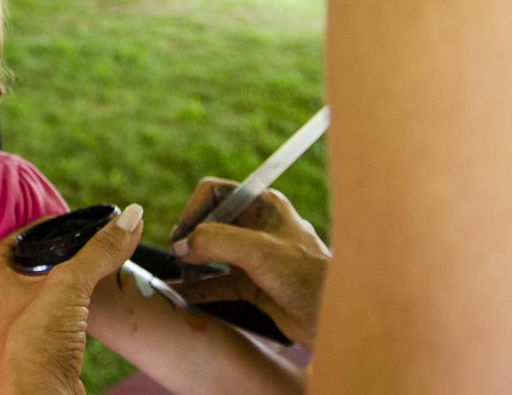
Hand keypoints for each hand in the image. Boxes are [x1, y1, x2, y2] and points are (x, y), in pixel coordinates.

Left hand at [0, 204, 143, 393]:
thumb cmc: (37, 344)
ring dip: (59, 285)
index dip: (33, 229)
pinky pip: (51, 323)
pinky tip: (84, 309)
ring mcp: (18, 334)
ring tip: (85, 271)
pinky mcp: (39, 354)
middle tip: (78, 244)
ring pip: (38, 298)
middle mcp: (0, 308)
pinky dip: (67, 310)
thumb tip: (131, 215)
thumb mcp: (70, 285)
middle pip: (24, 269)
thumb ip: (99, 251)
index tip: (60, 222)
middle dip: (50, 255)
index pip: (9, 243)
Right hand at [169, 178, 329, 349]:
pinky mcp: (253, 285)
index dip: (194, 211)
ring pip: (210, 255)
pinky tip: (181, 296)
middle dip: (189, 241)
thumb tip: (181, 246)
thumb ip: (215, 240)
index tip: (182, 237)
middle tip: (178, 260)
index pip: (214, 193)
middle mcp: (256, 227)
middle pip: (208, 224)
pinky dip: (198, 288)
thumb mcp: (259, 250)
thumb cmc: (308, 277)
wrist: (336, 318)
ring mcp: (254, 257)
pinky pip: (217, 283)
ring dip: (190, 266)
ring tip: (175, 279)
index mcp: (263, 205)